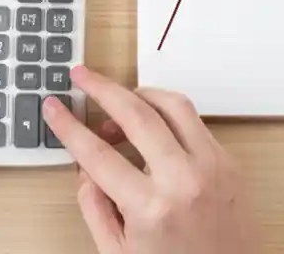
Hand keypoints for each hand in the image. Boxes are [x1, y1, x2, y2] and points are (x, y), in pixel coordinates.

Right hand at [44, 66, 257, 253]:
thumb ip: (95, 208)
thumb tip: (85, 169)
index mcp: (150, 208)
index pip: (97, 153)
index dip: (68, 126)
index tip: (53, 106)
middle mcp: (184, 180)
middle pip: (136, 112)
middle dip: (102, 88)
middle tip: (82, 76)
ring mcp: (213, 167)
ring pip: (173, 104)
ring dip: (140, 95)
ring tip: (117, 104)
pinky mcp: (230, 164)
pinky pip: (195, 123)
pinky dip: (168, 116)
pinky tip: (151, 128)